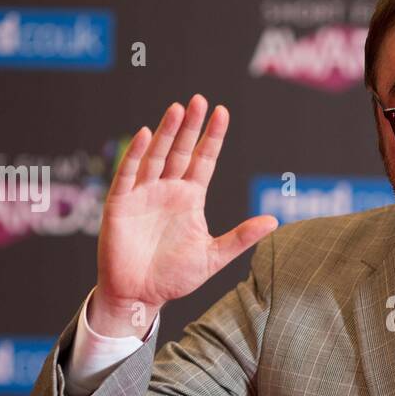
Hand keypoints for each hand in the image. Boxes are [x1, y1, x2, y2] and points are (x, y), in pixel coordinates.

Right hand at [90, 94, 277, 336]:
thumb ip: (241, 237)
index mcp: (190, 198)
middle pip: (181, 151)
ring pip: (157, 156)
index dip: (212, 137)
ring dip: (167, 133)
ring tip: (178, 109)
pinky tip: (147, 135)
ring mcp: (143, 194)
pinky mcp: (120, 204)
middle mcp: (167, 190)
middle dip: (191, 126)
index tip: (222, 112)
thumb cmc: (174, 277)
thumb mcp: (213, 256)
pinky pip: (129, 174)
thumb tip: (274, 221)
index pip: (204, 160)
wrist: (140, 296)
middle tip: (200, 100)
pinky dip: (137, 154)